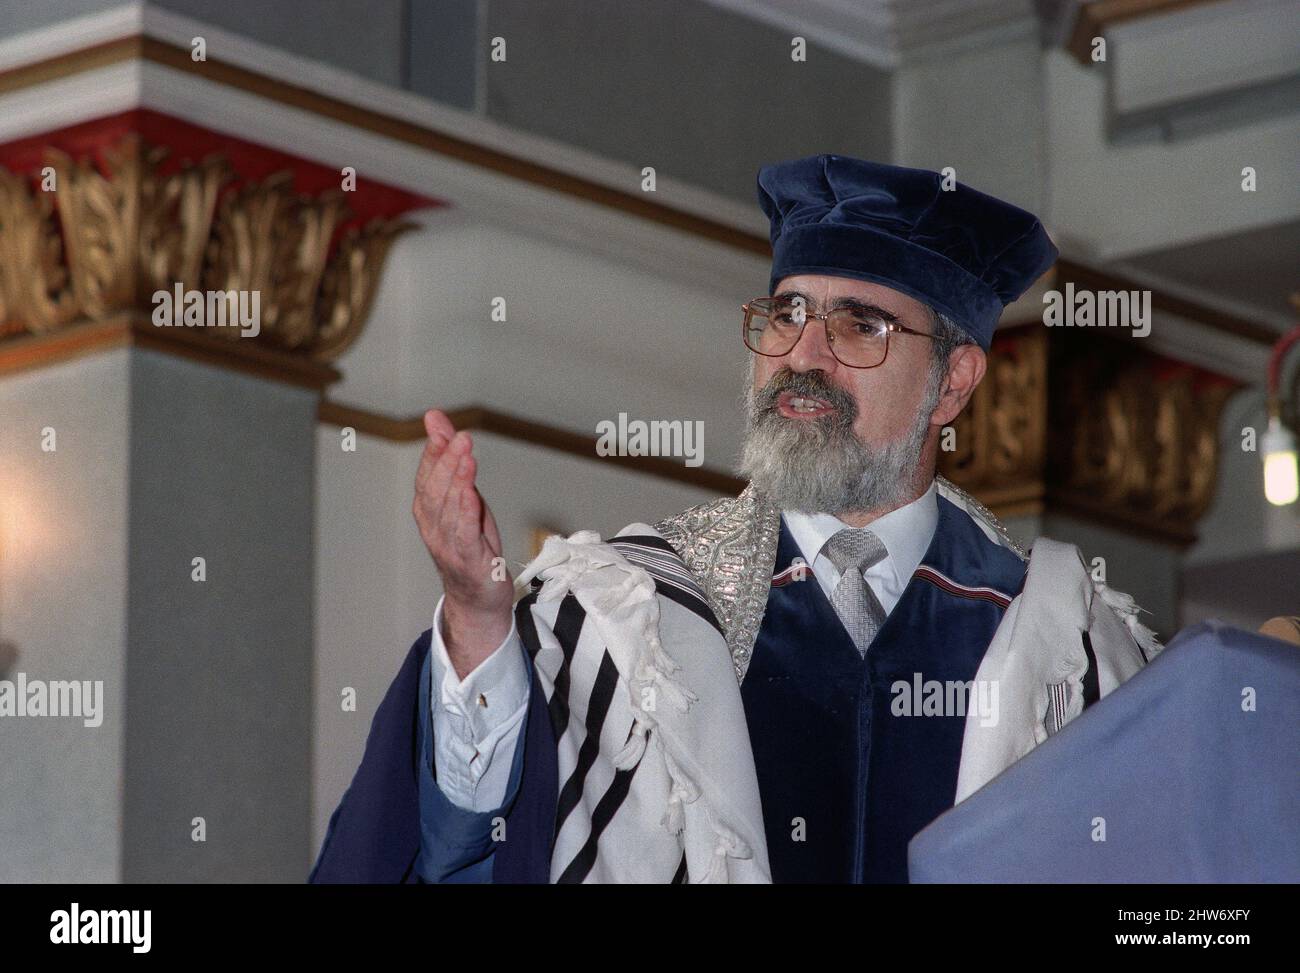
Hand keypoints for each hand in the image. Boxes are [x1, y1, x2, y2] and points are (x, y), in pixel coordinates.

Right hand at [412, 409, 512, 677]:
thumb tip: (443, 423)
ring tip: (465, 453)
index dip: (432, 449)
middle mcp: (431, 526)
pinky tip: (469, 490)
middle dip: (445, 458)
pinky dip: (464, 509)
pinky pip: (462, 531)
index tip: (438, 423)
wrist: (479, 597)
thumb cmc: (473, 544)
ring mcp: (446, 544)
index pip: (426, 474)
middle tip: (459, 436)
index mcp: (428, 510)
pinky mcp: (466, 558)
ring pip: (446, 506)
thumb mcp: (466, 498)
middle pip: (434, 487)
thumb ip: (455, 462)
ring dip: (456, 477)